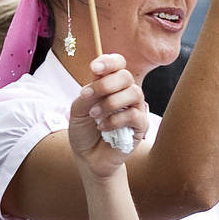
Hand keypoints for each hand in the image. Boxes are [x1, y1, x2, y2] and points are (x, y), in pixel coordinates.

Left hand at [68, 54, 147, 179]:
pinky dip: (115, 120)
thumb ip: (87, 95)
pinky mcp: (141, 126)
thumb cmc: (84, 131)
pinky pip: (135, 115)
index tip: (94, 69)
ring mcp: (135, 108)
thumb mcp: (77, 110)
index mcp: (110, 84)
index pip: (118, 63)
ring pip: (134, 92)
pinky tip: (102, 127)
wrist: (88, 157)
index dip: (109, 62)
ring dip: (110, 102)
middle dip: (105, 84)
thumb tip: (97, 85)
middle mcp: (125, 93)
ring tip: (94, 115)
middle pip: (126, 75)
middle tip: (87, 96)